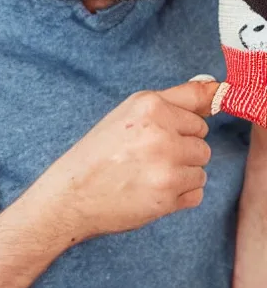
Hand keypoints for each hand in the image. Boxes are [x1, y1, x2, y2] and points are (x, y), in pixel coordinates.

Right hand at [42, 80, 216, 243]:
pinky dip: (179, 197)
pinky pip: (196, 194)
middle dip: (182, 151)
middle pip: (203, 142)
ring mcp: (166, 168)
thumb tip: (216, 88)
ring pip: (201, 169)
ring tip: (148, 176)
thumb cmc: (98, 153)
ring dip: (181, 176)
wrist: (71, 195)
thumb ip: (175, 100)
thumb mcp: (129, 113)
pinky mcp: (168, 198)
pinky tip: (152, 193)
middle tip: (147, 158)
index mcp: (150, 106)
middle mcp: (161, 134)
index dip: (182, 124)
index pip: (200, 108)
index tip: (171, 134)